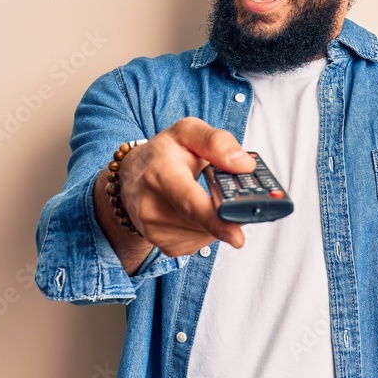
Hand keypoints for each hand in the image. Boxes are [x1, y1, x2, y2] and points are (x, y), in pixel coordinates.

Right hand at [112, 117, 255, 257]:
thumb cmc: (163, 153)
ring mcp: (156, 231)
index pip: (189, 202)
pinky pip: (201, 241)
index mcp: (161, 174)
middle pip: (204, 222)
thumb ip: (217, 142)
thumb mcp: (187, 132)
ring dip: (219, 219)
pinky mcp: (165, 246)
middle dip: (230, 213)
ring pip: (208, 234)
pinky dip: (209, 228)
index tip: (238, 237)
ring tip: (208, 196)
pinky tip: (200, 211)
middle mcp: (152, 206)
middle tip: (243, 200)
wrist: (132, 176)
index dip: (215, 221)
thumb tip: (245, 166)